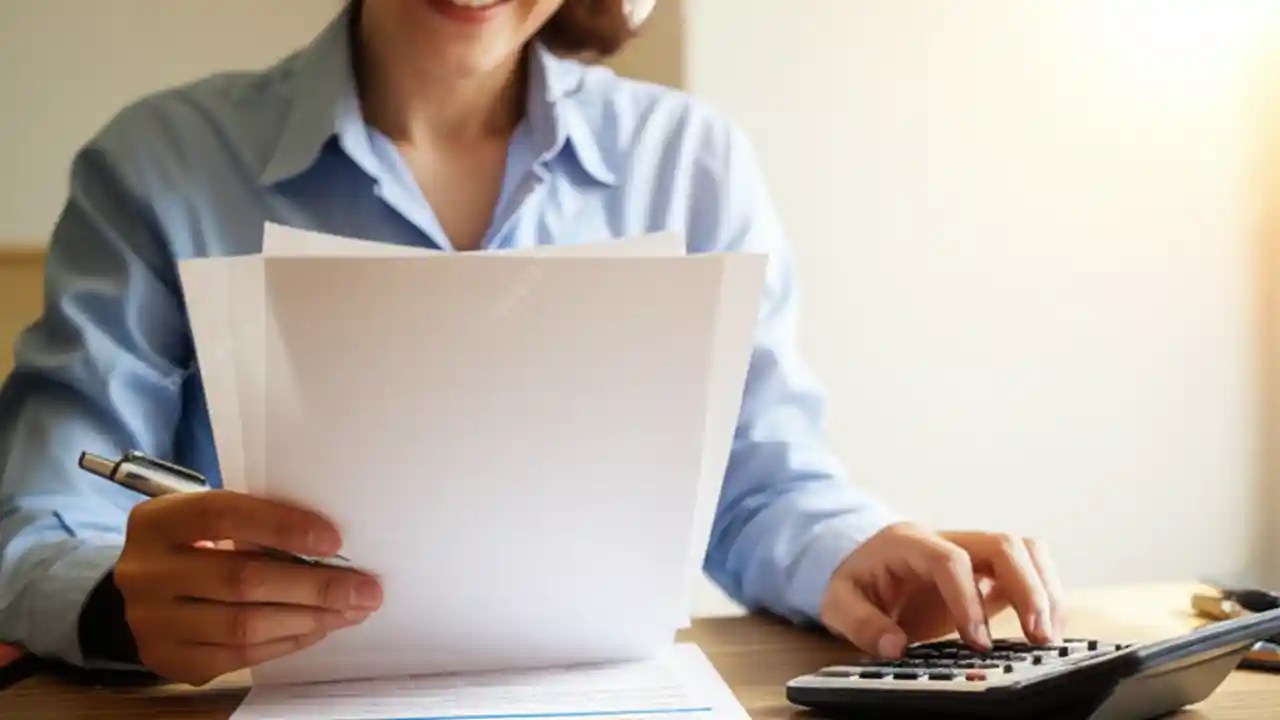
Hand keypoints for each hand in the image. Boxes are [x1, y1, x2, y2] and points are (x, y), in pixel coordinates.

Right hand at [114, 491, 382, 684]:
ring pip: (244, 626)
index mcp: (158, 522)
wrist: (141, 594)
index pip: (222, 515)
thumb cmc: (193, 545)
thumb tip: (331, 546)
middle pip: (242, 579)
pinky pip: (239, 656)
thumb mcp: (206, 520)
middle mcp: (147, 572)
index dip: (281, 526)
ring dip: (309, 619)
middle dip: (314, 586)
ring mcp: (153, 622)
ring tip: (351, 611)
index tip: (334, 539)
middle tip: (365, 589)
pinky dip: (286, 642)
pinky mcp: (169, 660)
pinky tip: (317, 628)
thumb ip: (252, 523)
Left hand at [820, 523, 1065, 658]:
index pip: (950, 560)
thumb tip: (894, 646)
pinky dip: (1045, 595)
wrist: (861, 563)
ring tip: (1049, 637)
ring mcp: (972, 552)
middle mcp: (947, 539)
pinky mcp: (988, 570)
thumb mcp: (838, 603)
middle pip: (1002, 544)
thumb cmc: (855, 581)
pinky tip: (1046, 630)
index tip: (978, 642)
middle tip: (1037, 637)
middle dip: (1027, 588)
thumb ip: (861, 623)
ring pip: (1025, 550)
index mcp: (908, 543)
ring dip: (1045, 589)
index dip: (968, 599)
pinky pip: (1029, 569)